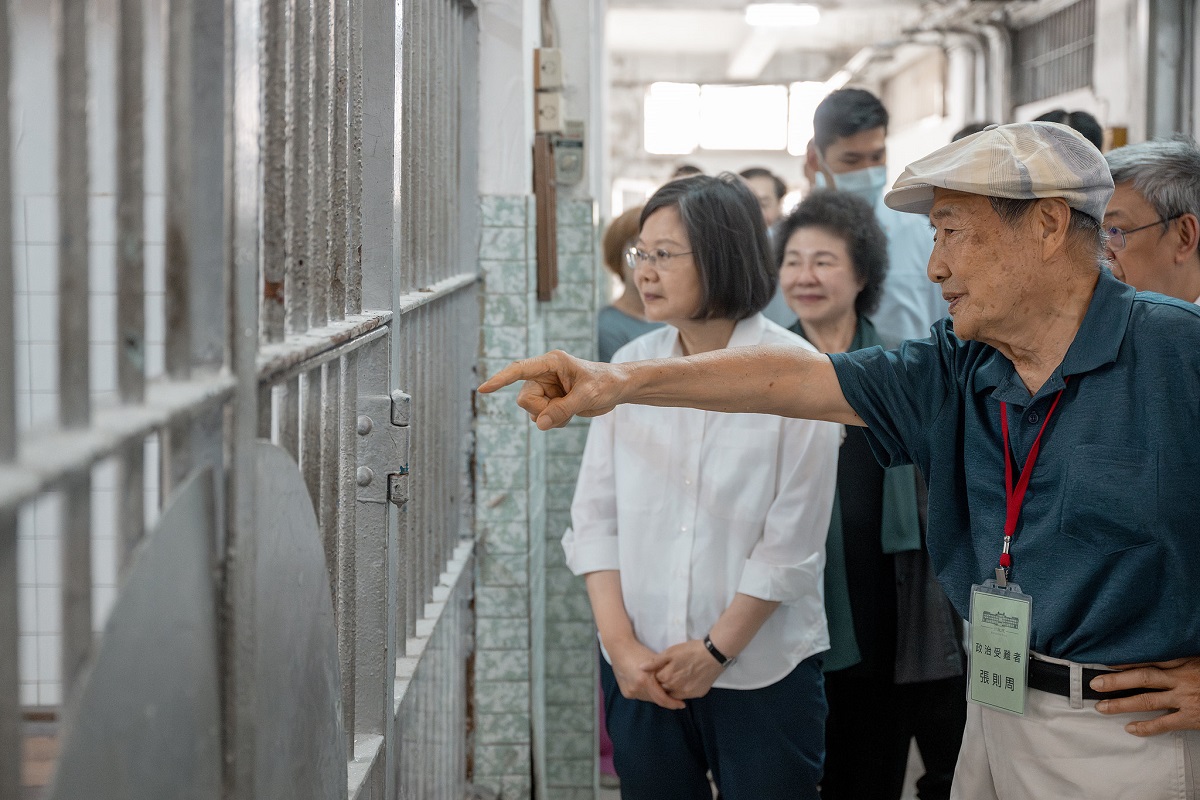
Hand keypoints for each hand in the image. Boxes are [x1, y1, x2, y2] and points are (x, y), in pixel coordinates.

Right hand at [477, 351, 623, 429]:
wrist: (618, 389)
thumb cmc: (606, 383)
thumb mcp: (587, 395)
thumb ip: (563, 409)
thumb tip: (540, 424)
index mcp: (551, 362)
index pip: (519, 370)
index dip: (500, 380)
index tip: (483, 390)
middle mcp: (544, 374)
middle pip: (524, 399)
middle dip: (542, 410)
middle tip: (566, 408)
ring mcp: (546, 389)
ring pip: (532, 411)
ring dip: (550, 417)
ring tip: (572, 409)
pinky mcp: (550, 401)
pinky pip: (541, 418)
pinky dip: (554, 421)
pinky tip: (570, 414)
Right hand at [607, 638, 684, 710]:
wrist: (620, 649)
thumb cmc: (640, 651)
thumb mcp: (656, 660)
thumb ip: (665, 674)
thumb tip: (676, 686)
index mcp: (645, 681)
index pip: (662, 699)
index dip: (673, 704)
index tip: (682, 705)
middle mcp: (636, 689)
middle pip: (655, 699)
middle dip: (664, 698)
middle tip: (673, 695)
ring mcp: (630, 692)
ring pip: (648, 698)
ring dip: (655, 695)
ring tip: (659, 687)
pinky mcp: (626, 693)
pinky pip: (640, 696)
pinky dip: (646, 693)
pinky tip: (648, 685)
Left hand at [643, 640, 723, 700]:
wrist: (713, 654)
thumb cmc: (690, 650)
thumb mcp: (671, 652)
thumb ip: (655, 662)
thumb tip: (640, 668)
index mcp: (666, 677)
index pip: (655, 681)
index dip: (657, 675)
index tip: (660, 669)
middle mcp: (675, 688)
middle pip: (664, 689)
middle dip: (663, 683)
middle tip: (670, 672)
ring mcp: (687, 693)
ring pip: (674, 694)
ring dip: (673, 688)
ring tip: (678, 676)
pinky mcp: (698, 694)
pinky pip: (686, 695)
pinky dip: (684, 690)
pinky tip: (687, 680)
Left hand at [1091, 657, 1199, 734]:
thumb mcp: (1196, 663)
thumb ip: (1177, 662)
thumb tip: (1155, 661)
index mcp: (1181, 663)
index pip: (1148, 661)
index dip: (1125, 662)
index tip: (1105, 663)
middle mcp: (1180, 679)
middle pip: (1142, 678)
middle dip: (1116, 681)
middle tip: (1095, 684)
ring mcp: (1184, 699)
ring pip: (1147, 701)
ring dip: (1122, 704)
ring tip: (1102, 707)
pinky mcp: (1191, 717)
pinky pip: (1164, 723)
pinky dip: (1146, 727)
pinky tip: (1130, 728)